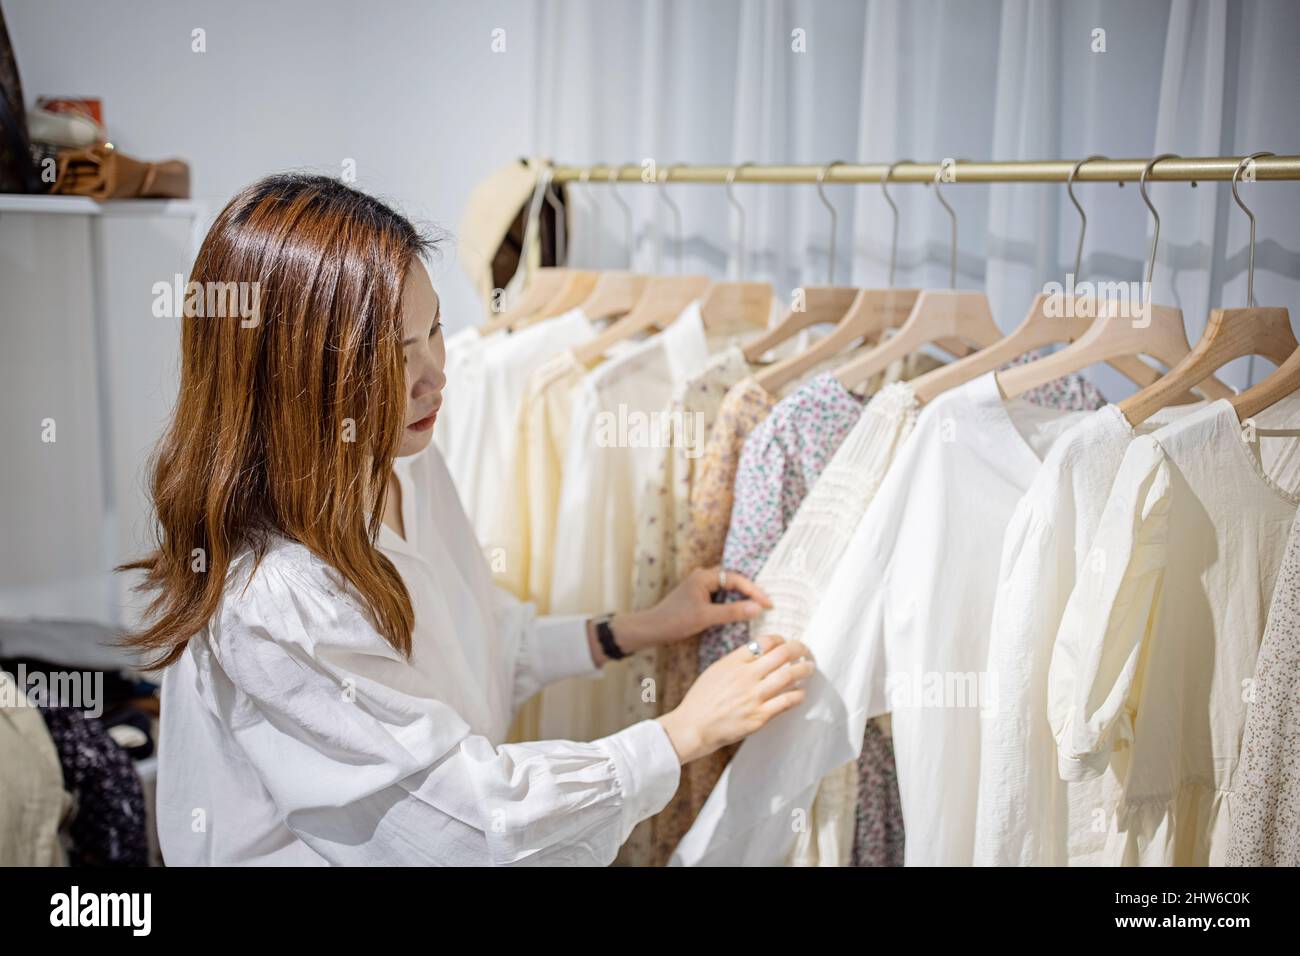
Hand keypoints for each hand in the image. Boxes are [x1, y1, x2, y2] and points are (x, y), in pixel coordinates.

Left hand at [606, 565, 772, 654]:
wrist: (651, 628)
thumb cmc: (675, 620)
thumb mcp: (706, 617)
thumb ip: (733, 612)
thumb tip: (758, 608)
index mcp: (704, 576)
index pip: (737, 579)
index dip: (754, 591)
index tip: (768, 604)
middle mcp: (703, 576)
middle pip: (733, 580)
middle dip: (751, 591)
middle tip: (767, 604)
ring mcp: (699, 586)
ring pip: (727, 588)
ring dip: (742, 596)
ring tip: (758, 607)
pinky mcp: (697, 596)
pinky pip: (720, 595)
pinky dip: (732, 602)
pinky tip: (739, 611)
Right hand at [657, 634, 813, 763]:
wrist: (692, 727)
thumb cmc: (700, 700)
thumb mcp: (715, 671)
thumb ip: (736, 661)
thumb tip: (758, 654)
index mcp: (733, 662)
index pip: (765, 641)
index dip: (781, 640)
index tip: (785, 644)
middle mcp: (746, 676)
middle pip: (782, 654)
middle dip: (800, 649)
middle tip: (806, 652)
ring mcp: (754, 696)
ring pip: (790, 675)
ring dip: (805, 669)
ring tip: (809, 668)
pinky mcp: (759, 716)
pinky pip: (787, 701)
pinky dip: (799, 695)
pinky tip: (801, 693)